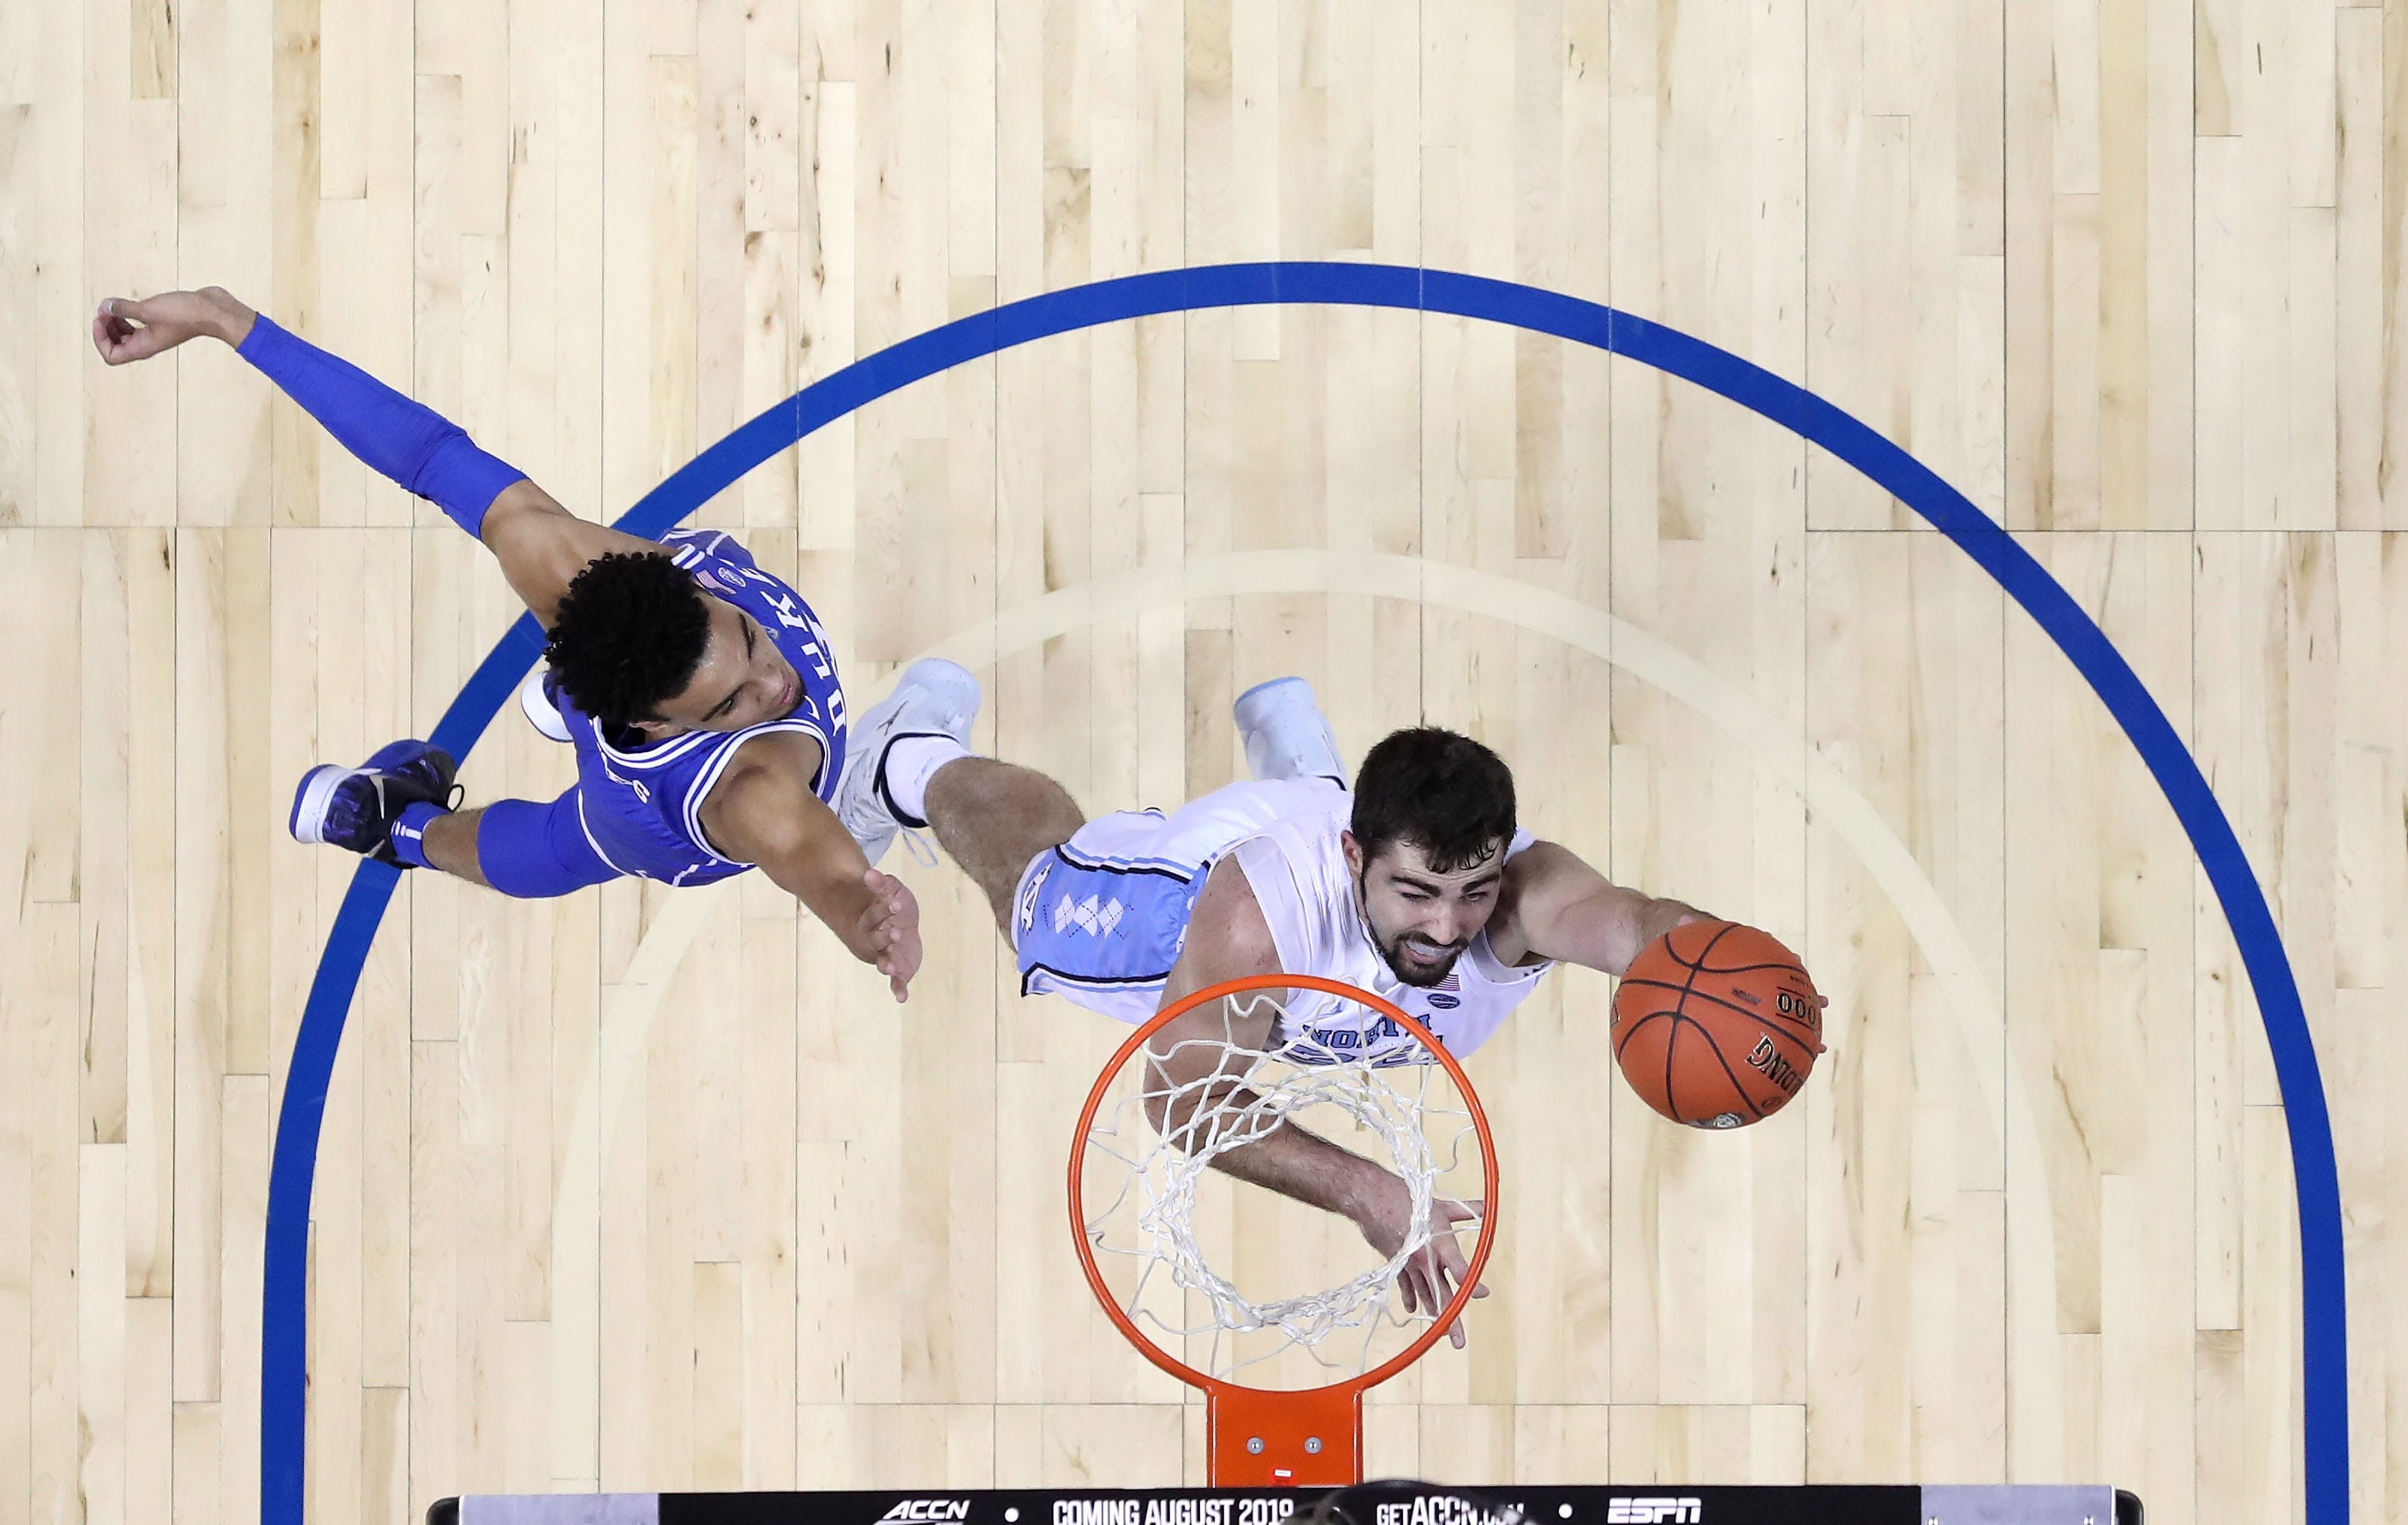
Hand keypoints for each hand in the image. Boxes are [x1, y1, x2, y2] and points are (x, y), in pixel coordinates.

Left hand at [92, 287, 254, 364]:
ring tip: (113, 305)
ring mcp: (155, 334)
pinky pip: (137, 325)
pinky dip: (128, 316)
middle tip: (104, 310)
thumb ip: (123, 309)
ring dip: (115, 322)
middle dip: (105, 329)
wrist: (214, 311)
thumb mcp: (148, 309)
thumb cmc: (185, 314)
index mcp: (143, 348)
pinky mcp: (162, 323)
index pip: (112, 355)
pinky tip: (130, 304)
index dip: (100, 339)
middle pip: (116, 345)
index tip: (100, 319)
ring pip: (126, 334)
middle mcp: (147, 344)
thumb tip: (105, 307)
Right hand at [857, 867, 921, 1002]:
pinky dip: (898, 988)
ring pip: (883, 961)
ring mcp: (885, 956)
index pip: (874, 914)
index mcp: (871, 920)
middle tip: (895, 933)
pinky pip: (896, 981)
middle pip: (876, 940)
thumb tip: (869, 872)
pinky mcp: (898, 970)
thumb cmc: (893, 908)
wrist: (901, 926)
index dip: (883, 909)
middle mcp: (875, 940)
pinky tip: (901, 997)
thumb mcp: (893, 891)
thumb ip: (882, 884)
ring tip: (890, 966)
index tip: (895, 903)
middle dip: (885, 937)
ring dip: (886, 964)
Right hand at [1356, 1186, 1488, 1348]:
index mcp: (1441, 1245)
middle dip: (1452, 1319)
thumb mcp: (1442, 1205)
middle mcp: (1427, 1260)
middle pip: (1443, 1295)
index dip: (1472, 1286)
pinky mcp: (1398, 1264)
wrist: (1373, 1200)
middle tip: (1460, 1342)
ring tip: (1444, 1335)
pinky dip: (1412, 1299)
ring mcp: (1410, 1265)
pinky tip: (1414, 1310)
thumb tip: (1487, 1206)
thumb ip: (1467, 1211)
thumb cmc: (1409, 1200)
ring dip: (1434, 1315)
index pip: (1461, 1271)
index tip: (1484, 1294)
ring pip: (1426, 1295)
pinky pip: (1407, 1287)